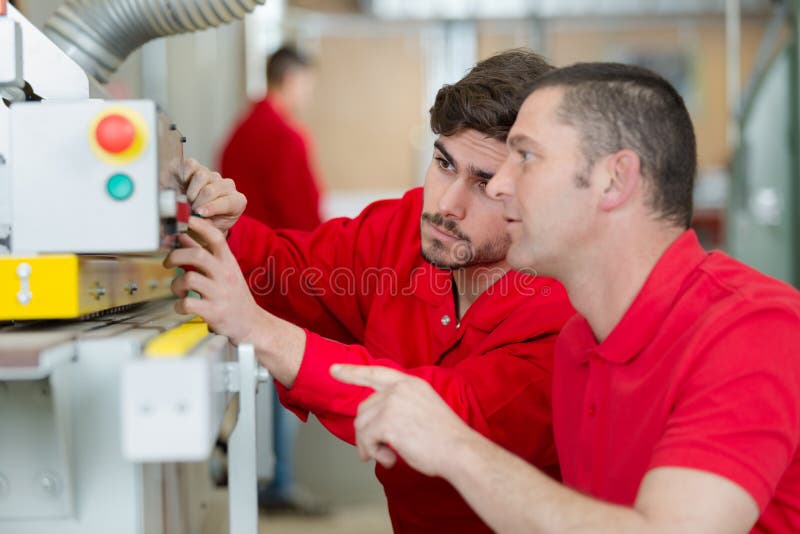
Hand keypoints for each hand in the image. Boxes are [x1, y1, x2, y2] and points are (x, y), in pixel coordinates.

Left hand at [165, 216, 262, 344]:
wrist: (251, 324)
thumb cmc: (235, 296)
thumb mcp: (225, 271)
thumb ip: (205, 254)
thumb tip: (184, 236)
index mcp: (229, 264)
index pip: (217, 238)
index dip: (201, 227)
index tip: (187, 221)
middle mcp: (225, 276)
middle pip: (197, 256)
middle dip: (176, 256)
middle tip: (167, 262)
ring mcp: (219, 294)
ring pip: (189, 279)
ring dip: (175, 284)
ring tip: (177, 289)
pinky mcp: (213, 312)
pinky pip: (187, 304)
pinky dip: (179, 305)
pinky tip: (182, 306)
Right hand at [181, 158, 245, 234]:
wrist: (198, 220)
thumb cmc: (206, 226)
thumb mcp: (209, 231)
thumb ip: (204, 226)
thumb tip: (191, 218)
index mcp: (236, 202)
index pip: (227, 202)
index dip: (211, 208)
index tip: (199, 213)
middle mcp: (227, 186)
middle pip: (210, 190)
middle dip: (197, 202)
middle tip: (190, 210)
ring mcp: (212, 175)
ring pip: (202, 175)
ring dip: (191, 191)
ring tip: (187, 200)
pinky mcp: (197, 167)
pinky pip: (190, 165)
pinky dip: (183, 175)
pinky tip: (182, 186)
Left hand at [330, 364, 474, 475]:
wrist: (460, 451)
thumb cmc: (446, 438)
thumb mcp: (423, 408)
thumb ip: (400, 407)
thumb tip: (374, 423)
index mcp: (410, 383)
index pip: (375, 372)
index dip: (352, 372)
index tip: (334, 370)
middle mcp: (399, 389)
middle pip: (364, 408)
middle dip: (365, 432)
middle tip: (375, 451)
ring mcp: (392, 404)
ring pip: (361, 425)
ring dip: (370, 445)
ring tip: (389, 456)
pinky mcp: (387, 422)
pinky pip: (366, 440)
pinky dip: (374, 453)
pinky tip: (391, 459)